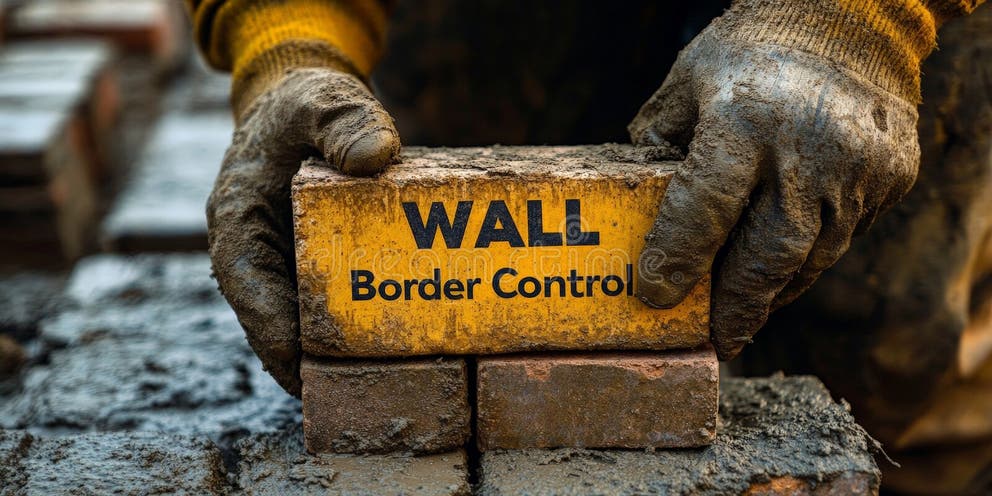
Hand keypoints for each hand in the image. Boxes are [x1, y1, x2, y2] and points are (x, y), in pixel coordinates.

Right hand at [207, 68, 399, 395]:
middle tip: (360, 397)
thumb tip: (377, 154)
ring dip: (336, 357)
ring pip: (305, 325)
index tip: (307, 379)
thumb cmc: (301, 104)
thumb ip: (343, 119)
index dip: (277, 340)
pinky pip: (330, 308)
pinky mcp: (314, 268)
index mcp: (238, 223)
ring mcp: (285, 266)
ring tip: (383, 389)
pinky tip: (395, 352)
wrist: (300, 106)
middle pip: (279, 325)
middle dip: (314, 364)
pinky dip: (354, 330)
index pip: (250, 294)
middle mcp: (257, 255)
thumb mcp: (319, 100)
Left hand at [629, 23, 918, 360]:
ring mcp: (857, 167)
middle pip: (768, 254)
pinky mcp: (890, 175)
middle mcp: (807, 150)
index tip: (655, 295)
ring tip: (748, 312)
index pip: (703, 208)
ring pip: (812, 255)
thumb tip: (638, 205)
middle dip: (738, 306)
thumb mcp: (687, 82)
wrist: (854, 19)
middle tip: (718, 338)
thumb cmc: (752, 51)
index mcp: (744, 120)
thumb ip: (658, 141)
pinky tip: (787, 265)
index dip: (676, 258)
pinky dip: (810, 255)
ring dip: (776, 290)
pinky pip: (845, 234)